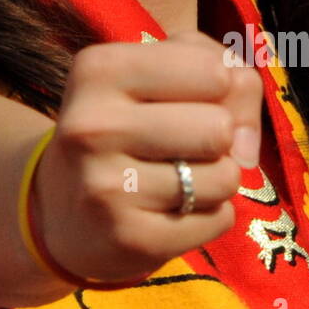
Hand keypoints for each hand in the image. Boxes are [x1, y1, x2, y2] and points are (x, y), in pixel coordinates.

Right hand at [33, 30, 261, 285]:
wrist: (62, 207)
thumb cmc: (127, 123)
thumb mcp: (160, 73)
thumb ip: (223, 73)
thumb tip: (246, 140)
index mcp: (97, 69)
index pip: (213, 70)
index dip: (217, 87)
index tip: (183, 100)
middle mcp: (93, 125)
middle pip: (220, 126)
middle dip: (218, 138)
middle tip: (181, 146)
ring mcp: (106, 186)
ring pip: (225, 176)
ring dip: (216, 180)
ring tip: (175, 178)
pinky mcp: (129, 239)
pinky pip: (219, 220)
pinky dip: (209, 216)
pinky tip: (169, 211)